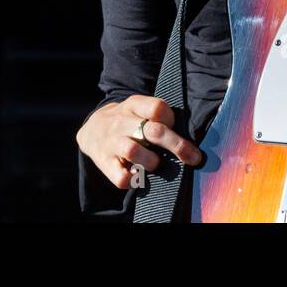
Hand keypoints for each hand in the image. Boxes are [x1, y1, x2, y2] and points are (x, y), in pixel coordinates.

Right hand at [76, 94, 203, 188]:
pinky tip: (138, 177)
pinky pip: (120, 177)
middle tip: (194, 158)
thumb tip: (186, 139)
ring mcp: (112, 143)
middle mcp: (122, 122)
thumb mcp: (138, 108)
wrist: (92, 129)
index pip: (157, 108)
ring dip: (152, 161)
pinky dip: (133, 180)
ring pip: (134, 151)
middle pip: (153, 131)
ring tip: (155, 164)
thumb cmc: (127, 121)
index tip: (175, 127)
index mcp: (133, 105)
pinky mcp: (105, 163)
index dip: (170, 119)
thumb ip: (157, 116)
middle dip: (177, 145)